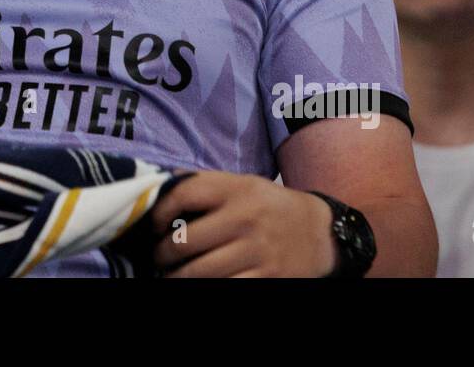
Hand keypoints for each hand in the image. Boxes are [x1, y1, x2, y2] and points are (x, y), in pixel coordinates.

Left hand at [151, 171, 336, 276]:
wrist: (320, 233)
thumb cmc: (269, 207)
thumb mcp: (243, 184)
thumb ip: (206, 185)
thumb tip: (160, 186)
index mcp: (237, 189)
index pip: (184, 194)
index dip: (159, 212)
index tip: (153, 225)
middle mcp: (246, 218)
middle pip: (185, 241)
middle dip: (162, 254)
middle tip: (158, 257)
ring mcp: (258, 251)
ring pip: (199, 273)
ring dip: (177, 278)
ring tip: (171, 275)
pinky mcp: (268, 278)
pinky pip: (224, 289)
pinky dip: (205, 288)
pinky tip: (198, 283)